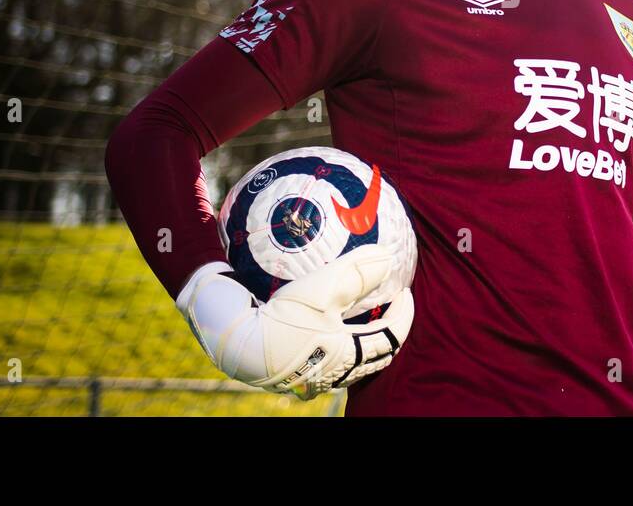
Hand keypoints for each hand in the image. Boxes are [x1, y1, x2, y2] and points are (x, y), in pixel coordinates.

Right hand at [175, 244, 413, 399]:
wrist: (228, 338)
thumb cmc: (280, 317)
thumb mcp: (322, 289)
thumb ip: (357, 272)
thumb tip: (388, 258)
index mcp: (347, 358)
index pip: (391, 338)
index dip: (404, 314)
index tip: (404, 291)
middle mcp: (331, 373)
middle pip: (372, 354)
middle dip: (384, 330)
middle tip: (384, 302)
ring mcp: (307, 374)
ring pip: (346, 356)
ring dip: (355, 333)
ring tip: (353, 307)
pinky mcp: (286, 368)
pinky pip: (318, 351)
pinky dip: (328, 333)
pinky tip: (315, 313)